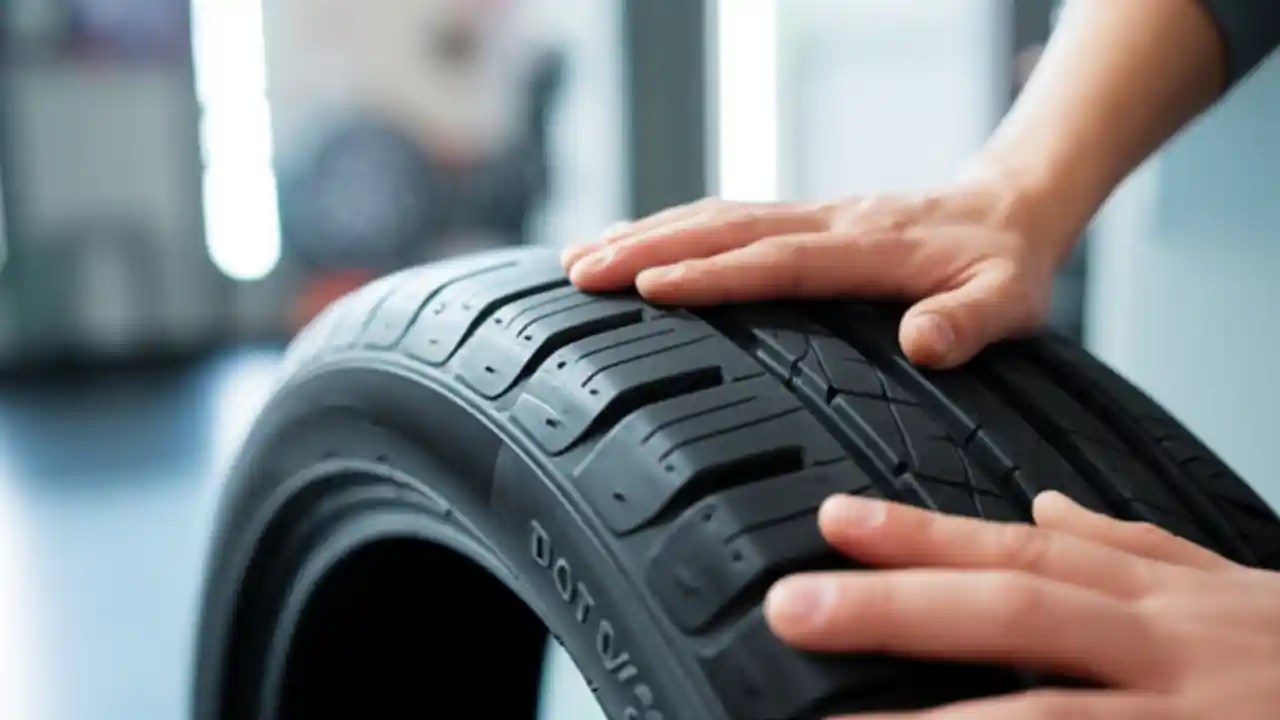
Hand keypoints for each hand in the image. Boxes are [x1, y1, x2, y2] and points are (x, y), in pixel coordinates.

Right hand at [560, 181, 1074, 368]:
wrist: (1009, 207)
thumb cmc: (1005, 265)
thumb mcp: (1009, 301)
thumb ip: (969, 322)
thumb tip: (923, 343)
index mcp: (870, 248)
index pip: (779, 261)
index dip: (713, 274)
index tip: (649, 288)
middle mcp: (829, 222)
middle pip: (724, 228)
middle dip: (647, 249)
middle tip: (580, 275)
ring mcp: (810, 214)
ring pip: (713, 216)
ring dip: (643, 234)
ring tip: (577, 261)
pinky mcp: (801, 218)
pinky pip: (725, 217)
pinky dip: (668, 227)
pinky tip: (630, 244)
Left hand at [764, 492, 1279, 718]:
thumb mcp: (1239, 592)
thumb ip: (1140, 551)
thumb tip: (1048, 512)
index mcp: (1170, 603)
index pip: (1028, 552)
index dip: (925, 535)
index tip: (835, 520)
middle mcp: (1175, 653)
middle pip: (1021, 613)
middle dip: (901, 605)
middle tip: (794, 606)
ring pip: (1049, 718)